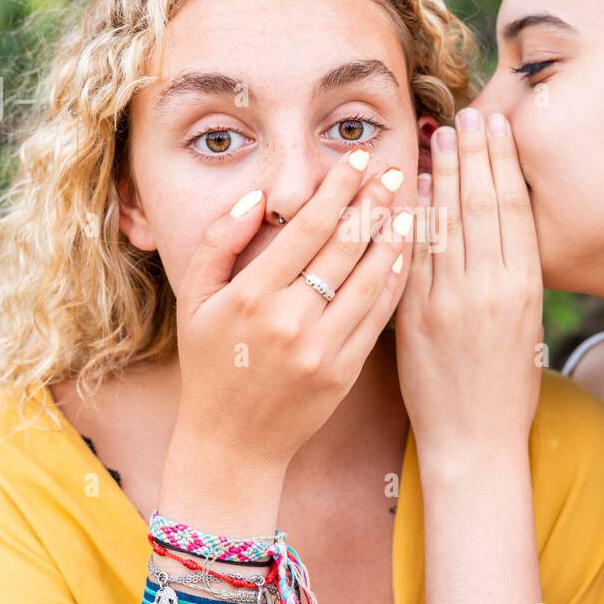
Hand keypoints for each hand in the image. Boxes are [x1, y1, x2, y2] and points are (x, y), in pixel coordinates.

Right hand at [169, 149, 414, 473]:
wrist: (231, 444)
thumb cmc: (210, 364)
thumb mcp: (194, 301)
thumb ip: (218, 243)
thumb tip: (256, 198)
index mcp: (251, 297)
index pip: (307, 228)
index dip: (338, 189)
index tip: (358, 160)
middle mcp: (289, 321)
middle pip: (345, 247)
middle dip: (374, 202)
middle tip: (395, 170)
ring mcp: (322, 349)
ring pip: (370, 279)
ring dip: (394, 235)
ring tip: (409, 203)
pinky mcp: (345, 372)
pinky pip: (378, 316)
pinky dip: (395, 280)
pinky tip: (406, 252)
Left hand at [394, 107, 543, 471]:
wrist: (475, 442)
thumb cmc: (504, 387)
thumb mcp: (524, 324)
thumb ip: (510, 275)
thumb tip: (496, 224)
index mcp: (525, 288)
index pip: (513, 209)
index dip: (504, 163)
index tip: (497, 127)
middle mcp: (490, 288)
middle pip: (481, 205)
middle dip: (473, 154)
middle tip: (468, 115)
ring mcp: (450, 301)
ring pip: (446, 223)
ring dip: (442, 173)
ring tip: (440, 136)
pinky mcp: (415, 317)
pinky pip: (412, 255)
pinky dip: (411, 217)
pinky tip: (409, 186)